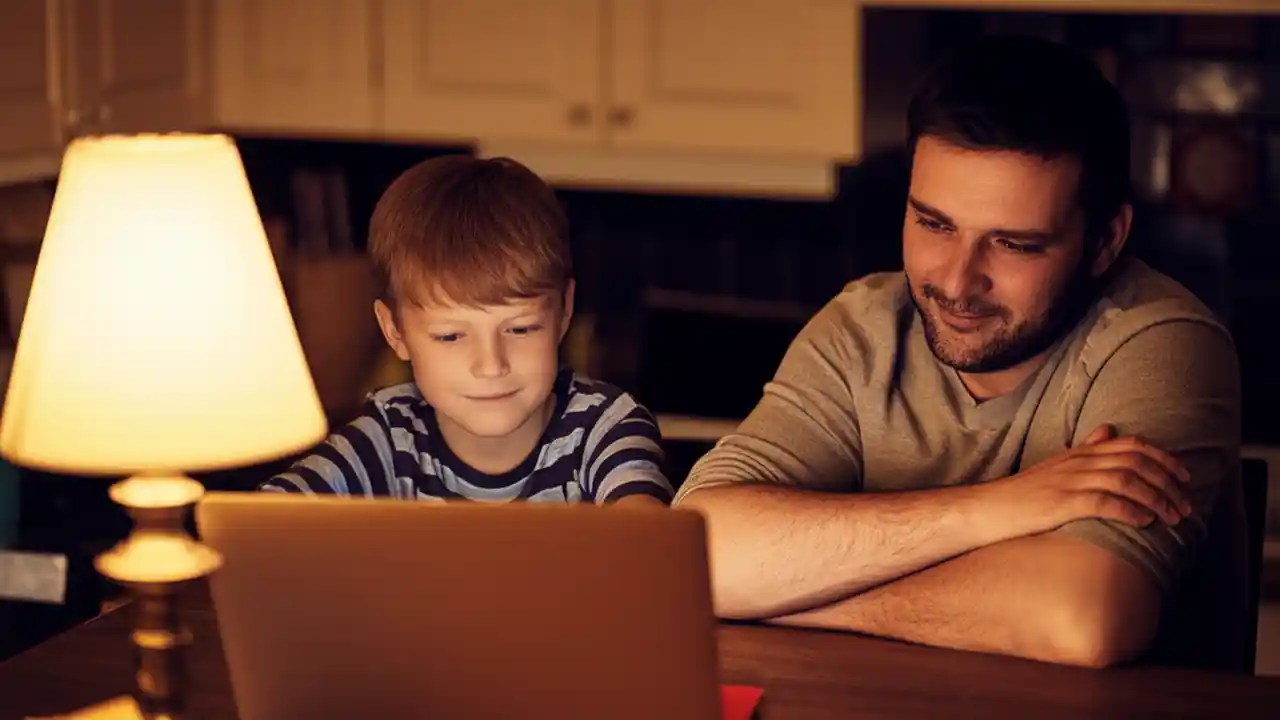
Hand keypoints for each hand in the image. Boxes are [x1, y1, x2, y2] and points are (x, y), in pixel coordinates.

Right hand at [982, 424, 1192, 537]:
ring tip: (1171, 518)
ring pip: (1127, 481)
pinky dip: (1130, 510)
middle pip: (1136, 462)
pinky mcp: (1062, 503)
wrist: (989, 508)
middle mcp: (1079, 462)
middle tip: (1185, 505)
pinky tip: (1144, 521)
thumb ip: (1085, 448)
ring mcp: (1071, 481)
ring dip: (1156, 499)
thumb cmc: (1024, 492)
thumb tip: (1108, 430)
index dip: (1163, 458)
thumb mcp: (1056, 464)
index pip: (1131, 445)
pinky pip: (1105, 502)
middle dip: (1168, 483)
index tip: (1183, 477)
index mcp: (1080, 453)